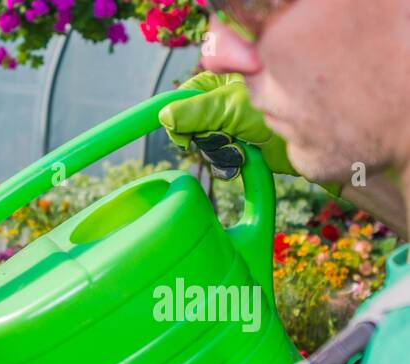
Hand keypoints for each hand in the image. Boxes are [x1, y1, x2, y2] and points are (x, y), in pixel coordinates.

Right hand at [159, 71, 297, 178]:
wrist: (317, 146)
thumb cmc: (279, 117)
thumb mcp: (233, 110)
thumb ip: (197, 112)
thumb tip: (164, 116)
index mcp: (221, 81)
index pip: (182, 97)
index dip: (177, 117)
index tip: (182, 137)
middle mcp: (224, 100)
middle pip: (190, 124)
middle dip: (204, 137)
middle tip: (225, 137)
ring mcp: (232, 124)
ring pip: (203, 144)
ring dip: (218, 152)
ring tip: (241, 149)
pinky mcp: (240, 145)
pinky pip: (218, 159)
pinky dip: (228, 163)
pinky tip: (244, 160)